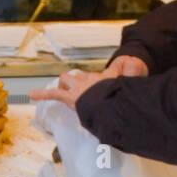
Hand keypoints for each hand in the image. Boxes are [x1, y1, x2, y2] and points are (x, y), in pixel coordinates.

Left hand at [30, 56, 148, 108]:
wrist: (110, 100)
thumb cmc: (120, 98)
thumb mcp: (131, 91)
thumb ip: (136, 88)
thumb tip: (144, 92)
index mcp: (105, 79)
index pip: (102, 78)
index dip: (102, 81)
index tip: (104, 87)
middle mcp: (91, 80)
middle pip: (82, 76)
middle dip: (80, 80)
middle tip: (80, 88)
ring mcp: (79, 87)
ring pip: (68, 79)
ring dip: (65, 84)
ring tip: (63, 91)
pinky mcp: (70, 96)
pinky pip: (53, 93)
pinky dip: (41, 94)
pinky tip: (31, 95)